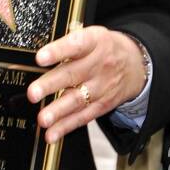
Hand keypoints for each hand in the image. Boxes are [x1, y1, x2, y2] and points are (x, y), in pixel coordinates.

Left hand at [27, 25, 146, 143]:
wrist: (136, 64)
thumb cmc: (104, 48)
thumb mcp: (93, 35)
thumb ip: (69, 43)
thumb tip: (38, 56)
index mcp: (95, 42)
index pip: (76, 44)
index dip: (58, 51)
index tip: (40, 58)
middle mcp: (99, 65)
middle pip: (72, 74)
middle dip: (51, 85)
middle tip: (33, 93)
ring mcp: (102, 87)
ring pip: (77, 99)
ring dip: (58, 111)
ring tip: (43, 119)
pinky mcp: (103, 105)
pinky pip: (83, 117)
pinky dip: (66, 127)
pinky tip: (51, 134)